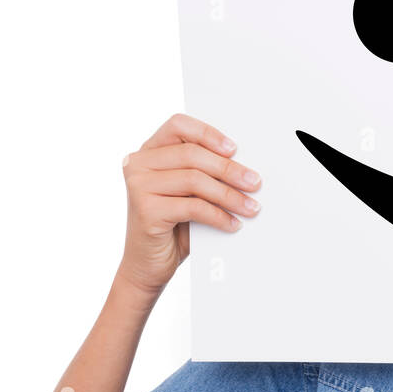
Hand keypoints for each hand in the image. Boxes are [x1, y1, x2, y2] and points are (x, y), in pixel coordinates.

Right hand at [117, 113, 261, 297]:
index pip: (178, 126)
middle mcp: (138, 164)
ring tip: (251, 207)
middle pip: (191, 154)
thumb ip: (204, 175)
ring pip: (194, 179)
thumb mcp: (188, 194)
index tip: (235, 149)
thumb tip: (245, 168)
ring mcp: (138, 186)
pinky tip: (233, 224)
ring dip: (229, 195)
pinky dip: (219, 216)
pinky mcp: (146, 210)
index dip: (208, 133)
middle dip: (229, 169)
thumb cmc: (173, 227)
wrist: (148, 265)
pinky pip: (193, 206)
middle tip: (255, 183)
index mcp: (148, 152)